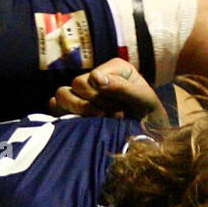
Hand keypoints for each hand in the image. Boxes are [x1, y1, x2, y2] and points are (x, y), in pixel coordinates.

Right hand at [49, 59, 164, 121]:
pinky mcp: (75, 110)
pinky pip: (56, 109)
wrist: (151, 138)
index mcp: (114, 68)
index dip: (101, 98)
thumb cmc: (150, 116)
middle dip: (92, 105)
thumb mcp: (144, 100)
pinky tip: (86, 125)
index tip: (120, 111)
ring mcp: (84, 93)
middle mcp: (96, 77)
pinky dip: (67, 118)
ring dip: (79, 111)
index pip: (90, 79)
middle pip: (75, 86)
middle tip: (112, 117)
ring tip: (100, 120)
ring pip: (61, 96)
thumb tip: (95, 78)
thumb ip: (122, 87)